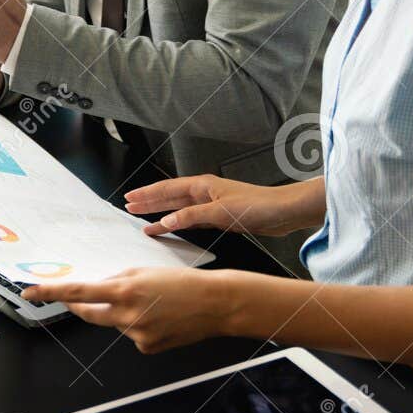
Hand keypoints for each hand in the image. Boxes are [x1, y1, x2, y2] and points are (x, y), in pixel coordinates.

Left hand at [23, 268, 238, 352]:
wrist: (215, 304)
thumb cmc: (182, 282)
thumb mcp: (144, 271)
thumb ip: (116, 280)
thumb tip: (95, 290)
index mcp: (124, 290)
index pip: (77, 292)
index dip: (50, 293)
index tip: (30, 293)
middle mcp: (126, 315)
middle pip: (89, 313)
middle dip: (82, 307)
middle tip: (79, 300)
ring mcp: (136, 335)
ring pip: (114, 323)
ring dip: (123, 314)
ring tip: (152, 304)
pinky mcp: (146, 348)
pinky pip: (131, 335)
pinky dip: (139, 326)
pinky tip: (159, 319)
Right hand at [126, 174, 324, 238]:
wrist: (284, 212)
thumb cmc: (258, 205)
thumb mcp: (220, 212)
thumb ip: (191, 216)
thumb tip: (166, 220)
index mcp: (202, 185)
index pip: (166, 189)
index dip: (147, 194)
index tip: (129, 198)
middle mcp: (204, 192)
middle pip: (169, 197)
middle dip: (148, 201)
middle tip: (129, 206)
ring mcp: (212, 204)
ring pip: (178, 208)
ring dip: (161, 212)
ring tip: (143, 218)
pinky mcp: (220, 216)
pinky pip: (190, 218)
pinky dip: (177, 222)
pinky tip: (171, 227)